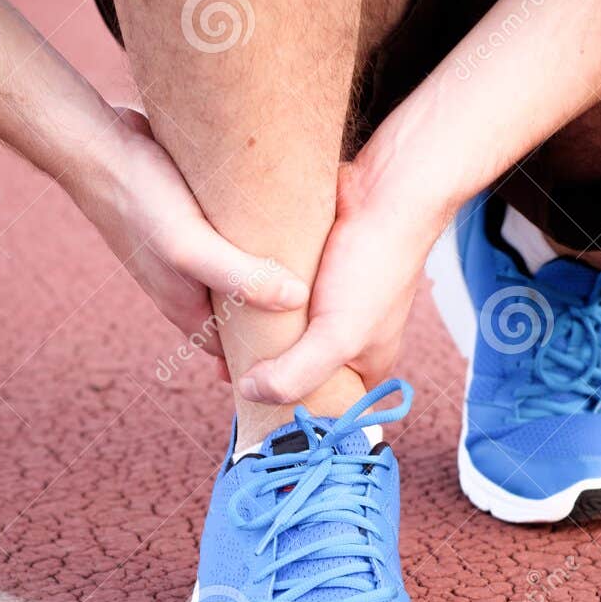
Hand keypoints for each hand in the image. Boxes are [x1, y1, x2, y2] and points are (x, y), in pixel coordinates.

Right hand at [63, 109, 308, 377]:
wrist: (95, 146)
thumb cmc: (140, 201)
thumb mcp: (192, 248)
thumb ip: (242, 278)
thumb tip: (297, 299)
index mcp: (184, 305)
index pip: (231, 351)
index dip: (265, 356)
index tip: (307, 352)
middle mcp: (184, 284)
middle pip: (236, 315)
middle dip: (270, 317)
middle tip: (318, 309)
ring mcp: (184, 252)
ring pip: (232, 275)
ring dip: (263, 274)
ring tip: (311, 266)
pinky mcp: (188, 218)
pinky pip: (227, 240)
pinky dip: (251, 239)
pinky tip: (279, 221)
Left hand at [237, 160, 447, 402]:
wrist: (383, 191)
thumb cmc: (373, 268)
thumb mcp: (338, 337)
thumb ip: (296, 374)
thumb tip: (249, 390)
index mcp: (364, 364)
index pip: (323, 404)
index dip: (289, 410)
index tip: (249, 409)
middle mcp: (346, 336)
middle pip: (295, 366)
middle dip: (263, 369)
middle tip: (222, 371)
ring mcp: (326, 302)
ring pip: (280, 328)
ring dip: (252, 331)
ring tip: (217, 335)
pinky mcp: (307, 271)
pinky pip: (273, 294)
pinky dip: (253, 297)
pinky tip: (228, 299)